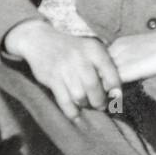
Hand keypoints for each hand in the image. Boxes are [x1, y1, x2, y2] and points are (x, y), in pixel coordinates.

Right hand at [2, 19, 121, 120]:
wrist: (40, 40)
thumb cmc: (71, 47)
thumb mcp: (89, 48)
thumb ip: (103, 66)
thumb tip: (115, 92)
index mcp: (93, 50)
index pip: (111, 75)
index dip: (115, 91)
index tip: (116, 99)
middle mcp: (80, 59)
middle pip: (94, 88)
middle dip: (99, 102)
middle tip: (100, 105)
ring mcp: (64, 69)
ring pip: (79, 96)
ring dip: (84, 105)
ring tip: (86, 104)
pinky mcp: (52, 79)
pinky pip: (64, 101)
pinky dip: (71, 111)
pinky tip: (75, 114)